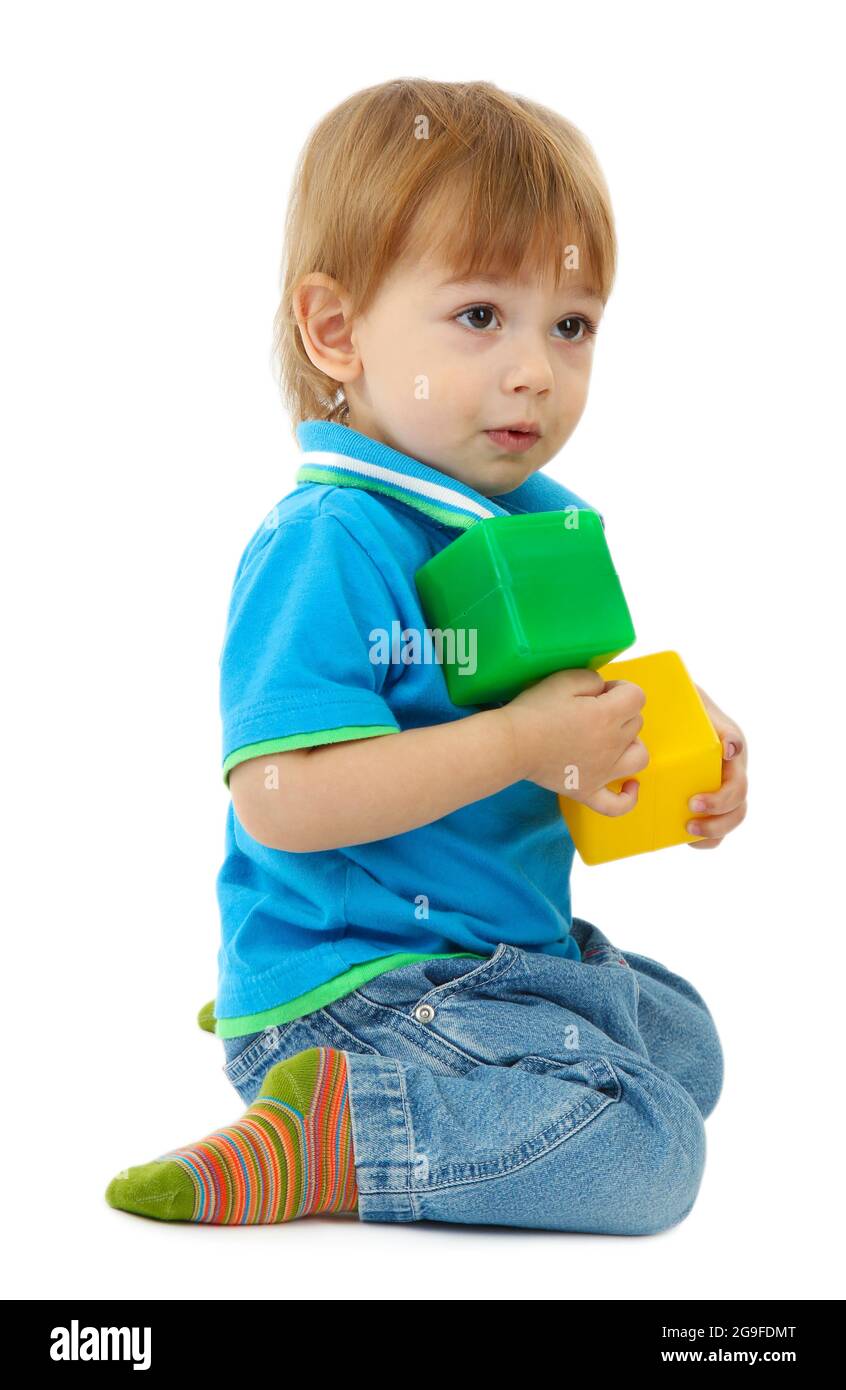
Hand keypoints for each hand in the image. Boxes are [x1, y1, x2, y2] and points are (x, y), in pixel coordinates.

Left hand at [686, 683, 747, 848]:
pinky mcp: (707, 797)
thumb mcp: (698, 705)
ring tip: (689, 831)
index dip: (722, 799)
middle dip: (717, 817)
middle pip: (738, 805)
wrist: (671, 704)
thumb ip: (715, 723)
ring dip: (715, 831)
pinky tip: (687, 839)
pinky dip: (707, 839)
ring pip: (732, 818)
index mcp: (732, 750)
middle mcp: (731, 770)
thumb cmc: (686, 704)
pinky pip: (716, 826)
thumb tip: (730, 748)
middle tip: (690, 819)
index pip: (737, 782)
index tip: (694, 802)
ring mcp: (721, 785)